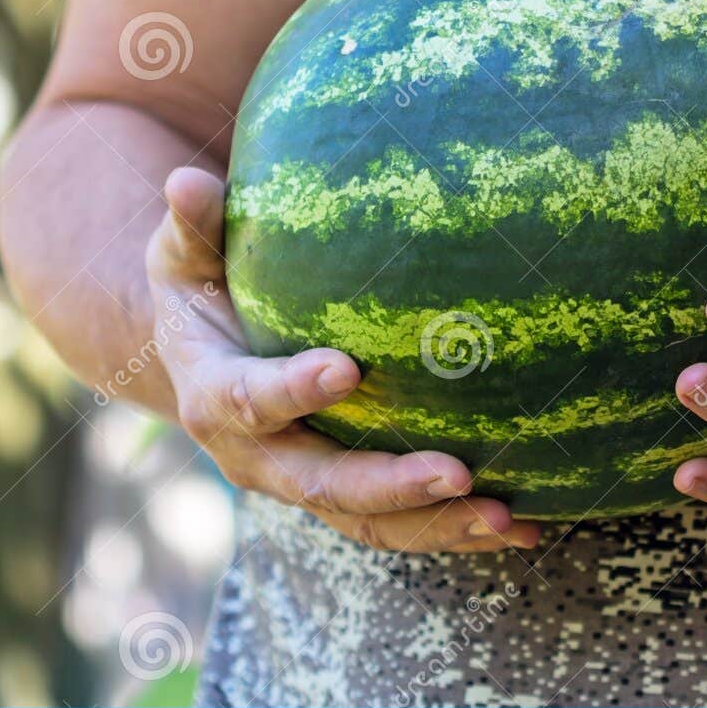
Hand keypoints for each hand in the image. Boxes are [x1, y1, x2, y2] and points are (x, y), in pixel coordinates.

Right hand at [144, 167, 538, 551]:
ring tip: (506, 518)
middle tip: (458, 471)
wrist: (201, 361)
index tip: (346, 370)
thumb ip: (192, 226)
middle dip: (390, 485)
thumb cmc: (202, 291)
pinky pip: (399, 524)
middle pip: (322, 485)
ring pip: (369, 521)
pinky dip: (456, 529)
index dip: (293, 389)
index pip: (249, 399)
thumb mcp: (184, 257)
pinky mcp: (344, 498)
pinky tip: (522, 529)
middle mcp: (257, 457)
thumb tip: (186, 178)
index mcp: (214, 396)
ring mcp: (303, 485)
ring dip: (438, 525)